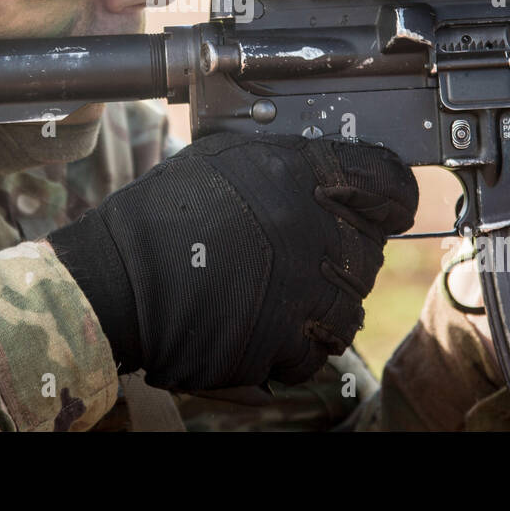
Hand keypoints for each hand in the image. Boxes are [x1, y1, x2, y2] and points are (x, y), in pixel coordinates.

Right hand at [48, 133, 416, 390]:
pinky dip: (294, 345)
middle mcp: (307, 226)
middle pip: (369, 251)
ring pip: (349, 306)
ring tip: (279, 296)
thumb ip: (288, 164)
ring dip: (322, 306)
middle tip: (302, 258)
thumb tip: (338, 180)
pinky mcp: (282, 340)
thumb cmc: (163, 216)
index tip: (388, 208)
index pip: (386, 182)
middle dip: (344, 257)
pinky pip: (315, 350)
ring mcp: (299, 288)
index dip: (392, 197)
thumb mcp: (226, 159)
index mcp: (297, 172)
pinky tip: (262, 325)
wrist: (117, 282)